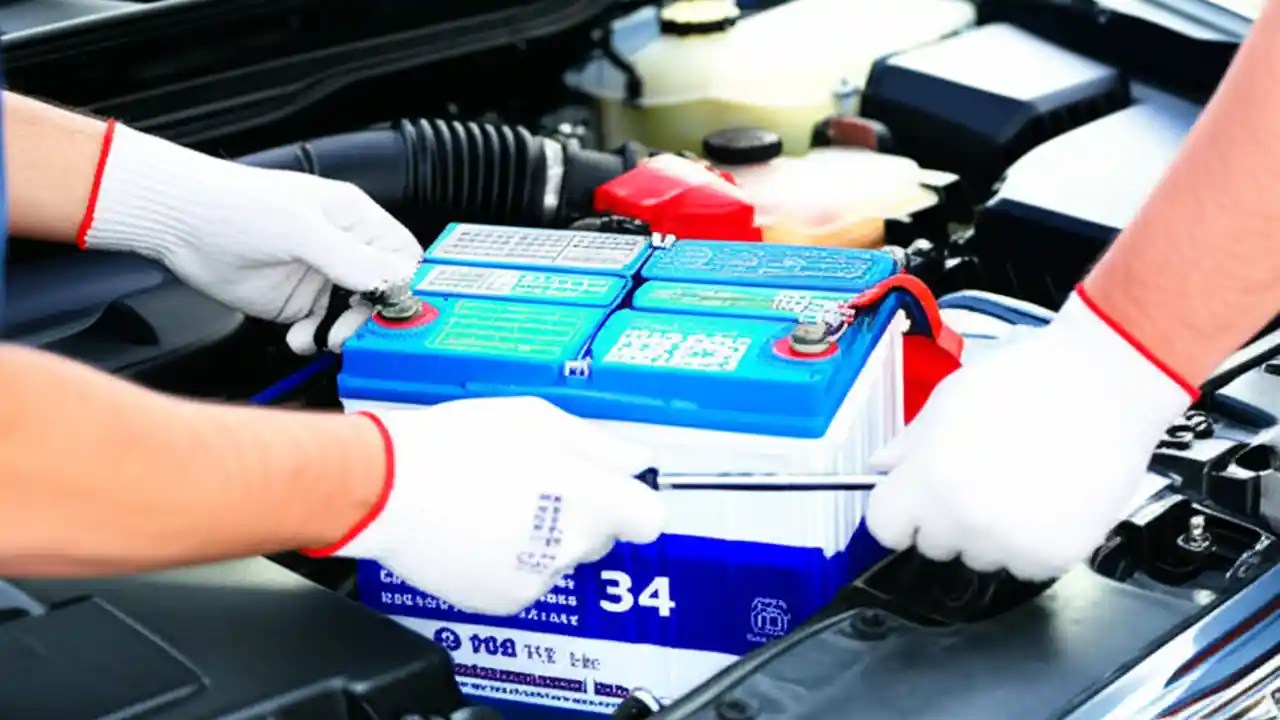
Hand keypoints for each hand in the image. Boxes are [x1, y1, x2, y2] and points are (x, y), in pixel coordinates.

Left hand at [80, 122, 421, 353]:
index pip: (402, 258)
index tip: (393, 312)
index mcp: (355, 219)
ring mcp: (319, 277)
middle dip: (373, 318)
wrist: (176, 222)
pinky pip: (320, 330)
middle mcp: (342, 249)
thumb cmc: (233, 205)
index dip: (404, 286)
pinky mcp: (294, 302)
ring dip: (345, 334)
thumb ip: (350, 259)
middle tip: (355, 332)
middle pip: (382, 293)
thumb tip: (394, 283)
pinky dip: (314, 341)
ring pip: (354, 317)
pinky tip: (299, 338)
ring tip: (325, 339)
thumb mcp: (300, 230)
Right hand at [306, 397, 666, 615]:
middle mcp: (570, 547)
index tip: (612, 490)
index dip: (632, 502)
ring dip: (541, 536)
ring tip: (493, 503)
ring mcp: (537, 579)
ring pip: (559, 558)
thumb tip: (634, 460)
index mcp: (588, 499)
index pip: (648, 519)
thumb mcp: (537, 419)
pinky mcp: (503, 601)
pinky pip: (524, 578)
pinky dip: (508, 560)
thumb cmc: (458, 445)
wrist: (386, 488)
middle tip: (534, 482)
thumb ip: (597, 444)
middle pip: (600, 537)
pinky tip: (476, 530)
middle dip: (580, 513)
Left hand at [866, 288, 1193, 580]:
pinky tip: (1048, 500)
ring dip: (989, 532)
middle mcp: (963, 517)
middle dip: (945, 517)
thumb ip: (910, 441)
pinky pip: (1025, 565)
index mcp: (928, 477)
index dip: (898, 510)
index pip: (883, 525)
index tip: (911, 502)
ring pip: (978, 556)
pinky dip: (1034, 543)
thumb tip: (881, 466)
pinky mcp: (1053, 556)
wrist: (1108, 384)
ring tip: (1020, 482)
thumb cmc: (1032, 379)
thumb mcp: (950, 397)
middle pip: (931, 542)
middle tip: (979, 477)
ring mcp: (1009, 542)